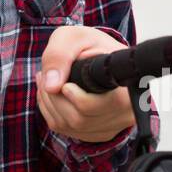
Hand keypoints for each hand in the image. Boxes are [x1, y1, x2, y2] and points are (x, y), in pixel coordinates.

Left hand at [37, 25, 135, 143]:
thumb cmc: (89, 43)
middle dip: (54, 97)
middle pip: (80, 119)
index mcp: (126, 87)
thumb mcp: (73, 37)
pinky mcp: (101, 133)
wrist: (102, 53)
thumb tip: (51, 86)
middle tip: (44, 76)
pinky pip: (68, 130)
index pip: (101, 106)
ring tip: (46, 82)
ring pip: (71, 126)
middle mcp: (125, 112)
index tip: (64, 85)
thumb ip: (59, 55)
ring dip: (50, 104)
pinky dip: (53, 113)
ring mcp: (114, 126)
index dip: (77, 98)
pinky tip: (53, 95)